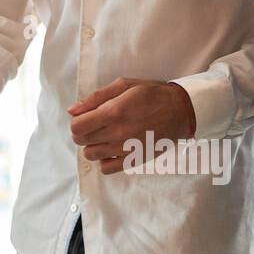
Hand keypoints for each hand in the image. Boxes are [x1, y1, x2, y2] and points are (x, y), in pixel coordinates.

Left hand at [68, 77, 196, 174]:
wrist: (180, 111)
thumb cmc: (152, 94)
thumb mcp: (124, 85)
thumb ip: (95, 98)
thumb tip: (72, 110)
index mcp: (113, 112)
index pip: (77, 127)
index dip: (77, 121)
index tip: (85, 117)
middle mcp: (117, 133)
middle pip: (82, 141)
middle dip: (83, 132)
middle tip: (95, 125)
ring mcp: (126, 149)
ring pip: (91, 155)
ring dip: (93, 146)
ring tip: (104, 136)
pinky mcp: (134, 160)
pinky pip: (107, 168)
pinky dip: (104, 160)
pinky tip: (112, 149)